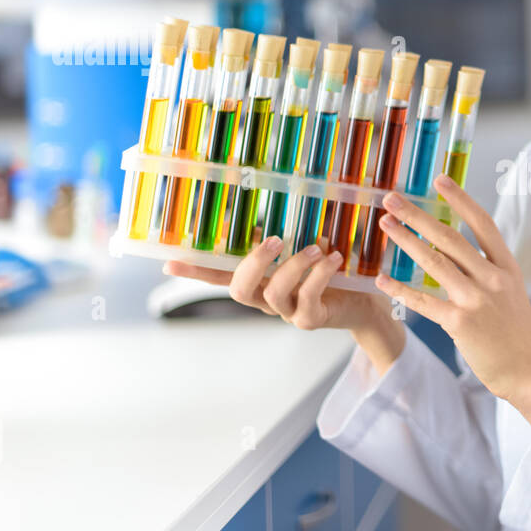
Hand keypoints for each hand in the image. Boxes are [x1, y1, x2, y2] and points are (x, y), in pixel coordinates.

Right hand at [165, 234, 387, 334]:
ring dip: (293, 266)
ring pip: (273, 294)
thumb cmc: (329, 269)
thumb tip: (260, 212)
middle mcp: (266, 300)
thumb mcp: (302, 247)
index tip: (167, 261)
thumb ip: (281, 235)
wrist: (364, 300)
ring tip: (315, 246)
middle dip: (253, 263)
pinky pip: (308, 298)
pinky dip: (319, 274)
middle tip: (273, 239)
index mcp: (258, 281)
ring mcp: (287, 312)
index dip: (194, 270)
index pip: (219, 276)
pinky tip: (333, 257)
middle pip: (239, 290)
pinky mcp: (311, 319)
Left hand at [371, 175, 530, 429]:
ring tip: (384, 226)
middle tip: (392, 198)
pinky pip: (423, 301)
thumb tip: (456, 254)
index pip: (483, 224)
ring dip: (406, 241)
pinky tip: (381, 280)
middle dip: (418, 215)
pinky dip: (400, 289)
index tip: (440, 180)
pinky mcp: (461, 323)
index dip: (460, 199)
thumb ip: (487, 273)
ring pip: (435, 262)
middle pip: (451, 237)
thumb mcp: (512, 295)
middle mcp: (493, 279)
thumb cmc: (518, 337)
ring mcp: (477, 300)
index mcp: (508, 268)